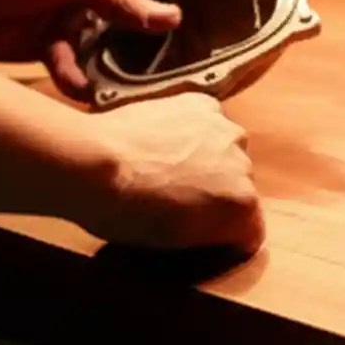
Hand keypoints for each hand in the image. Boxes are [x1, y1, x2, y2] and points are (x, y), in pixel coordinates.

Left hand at [0, 0, 181, 99]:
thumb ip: (120, 0)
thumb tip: (171, 18)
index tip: (197, 28)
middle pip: (132, 19)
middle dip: (144, 43)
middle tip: (167, 70)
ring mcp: (71, 18)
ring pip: (105, 49)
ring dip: (109, 67)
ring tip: (118, 87)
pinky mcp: (49, 46)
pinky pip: (73, 65)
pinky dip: (76, 76)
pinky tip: (78, 87)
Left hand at [85, 93, 263, 253]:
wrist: (95, 162)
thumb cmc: (127, 212)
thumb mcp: (174, 241)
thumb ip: (208, 232)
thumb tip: (213, 227)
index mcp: (242, 207)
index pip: (250, 230)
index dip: (226, 235)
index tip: (203, 233)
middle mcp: (245, 165)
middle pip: (240, 186)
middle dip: (217, 192)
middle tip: (179, 197)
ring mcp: (225, 129)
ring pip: (226, 151)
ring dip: (208, 158)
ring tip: (168, 164)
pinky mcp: (201, 103)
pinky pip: (207, 122)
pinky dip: (192, 130)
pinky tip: (164, 138)